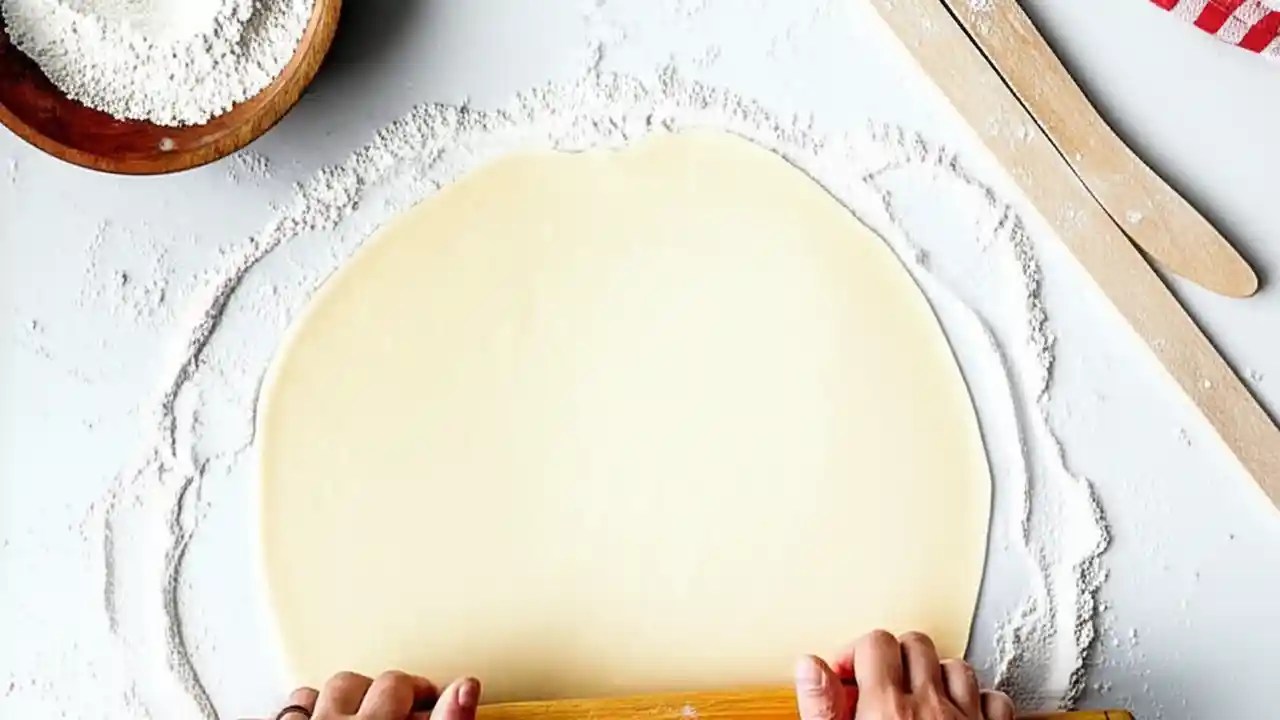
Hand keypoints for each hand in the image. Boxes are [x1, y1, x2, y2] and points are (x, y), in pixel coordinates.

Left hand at [277, 671, 480, 719]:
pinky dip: (309, 709)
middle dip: (391, 692)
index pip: (402, 685)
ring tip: (366, 712)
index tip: (440, 701)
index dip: (425, 693)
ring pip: (324, 691)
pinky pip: (290, 708)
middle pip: (365, 682)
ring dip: (348, 698)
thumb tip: (467, 688)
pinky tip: (322, 717)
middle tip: (408, 708)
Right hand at [794, 630, 1014, 719]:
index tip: (849, 679)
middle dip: (895, 658)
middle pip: (915, 644)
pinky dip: (979, 702)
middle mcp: (931, 708)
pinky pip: (996, 701)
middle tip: (880, 685)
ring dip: (936, 676)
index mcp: (886, 708)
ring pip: (957, 666)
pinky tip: (960, 714)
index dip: (856, 654)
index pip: (874, 642)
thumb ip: (821, 708)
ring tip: (918, 699)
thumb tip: (809, 665)